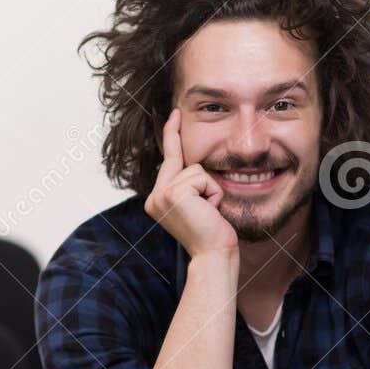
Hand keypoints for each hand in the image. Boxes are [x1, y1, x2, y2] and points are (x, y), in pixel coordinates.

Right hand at [144, 108, 237, 258]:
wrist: (213, 255)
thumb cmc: (212, 234)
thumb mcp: (199, 205)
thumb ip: (191, 185)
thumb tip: (199, 164)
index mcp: (158, 200)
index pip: (168, 161)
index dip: (171, 135)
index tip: (174, 113)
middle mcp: (155, 197)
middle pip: (181, 161)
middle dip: (191, 159)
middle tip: (187, 146)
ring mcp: (161, 195)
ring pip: (196, 170)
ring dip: (210, 189)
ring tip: (208, 212)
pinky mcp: (173, 193)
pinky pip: (202, 177)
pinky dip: (212, 193)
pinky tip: (209, 211)